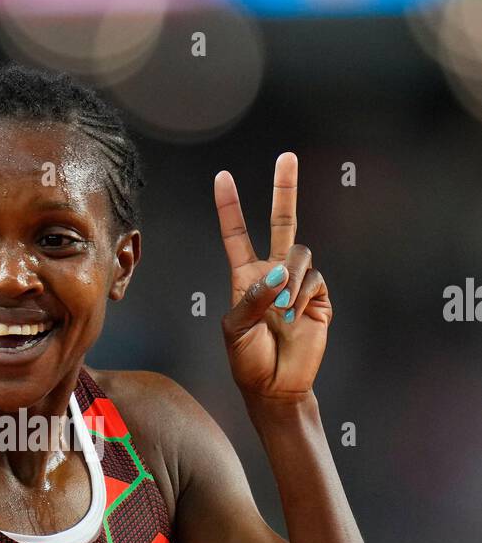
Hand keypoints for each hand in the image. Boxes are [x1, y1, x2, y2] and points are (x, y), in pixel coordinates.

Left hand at [214, 152, 331, 399]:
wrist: (275, 386)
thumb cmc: (248, 361)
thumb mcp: (235, 329)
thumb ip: (251, 298)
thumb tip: (278, 273)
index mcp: (246, 277)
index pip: (236, 234)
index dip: (230, 208)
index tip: (222, 177)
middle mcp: (273, 274)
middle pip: (282, 222)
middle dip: (285, 189)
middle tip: (287, 156)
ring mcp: (297, 284)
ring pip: (299, 254)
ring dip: (289, 278)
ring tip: (282, 308)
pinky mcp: (318, 297)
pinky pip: (313, 279)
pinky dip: (301, 294)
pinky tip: (294, 314)